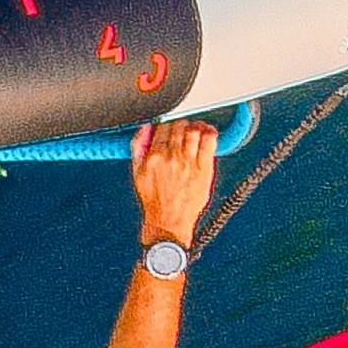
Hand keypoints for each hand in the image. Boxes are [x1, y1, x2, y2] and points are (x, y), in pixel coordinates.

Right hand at [129, 117, 214, 253]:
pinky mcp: (204, 169)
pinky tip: (208, 133)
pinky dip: (210, 133)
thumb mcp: (137, 173)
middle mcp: (172, 158)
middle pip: (180, 127)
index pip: (163, 127)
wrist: (168, 223)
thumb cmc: (154, 202)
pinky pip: (210, 142)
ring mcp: (190, 163)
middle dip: (181, 125)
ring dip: (195, 126)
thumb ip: (138, 147)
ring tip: (195, 129)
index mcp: (154, 157)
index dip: (167, 124)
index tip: (169, 127)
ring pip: (195, 131)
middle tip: (182, 129)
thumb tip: (145, 128)